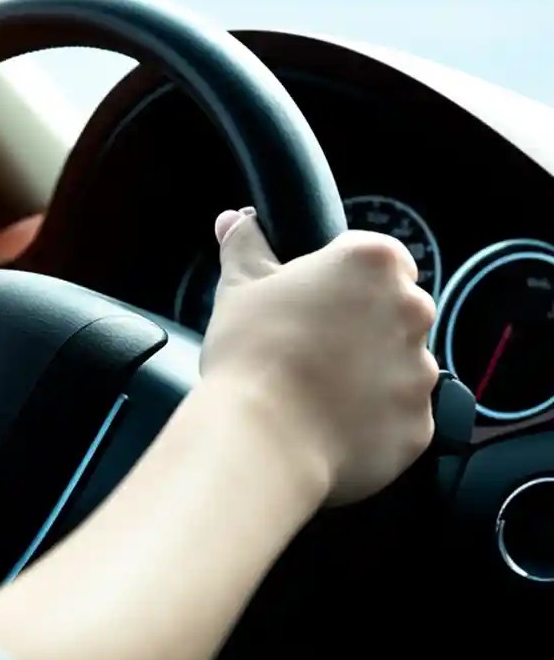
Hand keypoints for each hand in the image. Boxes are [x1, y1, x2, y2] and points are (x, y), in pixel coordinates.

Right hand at [201, 208, 438, 504]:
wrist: (260, 439)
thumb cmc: (251, 355)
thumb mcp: (238, 286)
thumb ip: (246, 244)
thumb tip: (237, 220)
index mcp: (371, 265)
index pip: (379, 255)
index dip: (345, 277)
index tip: (317, 298)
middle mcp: (411, 312)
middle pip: (394, 310)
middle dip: (362, 325)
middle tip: (310, 345)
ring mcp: (421, 372)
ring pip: (399, 364)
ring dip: (369, 372)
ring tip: (316, 389)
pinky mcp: (419, 424)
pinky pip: (399, 416)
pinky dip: (372, 419)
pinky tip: (329, 421)